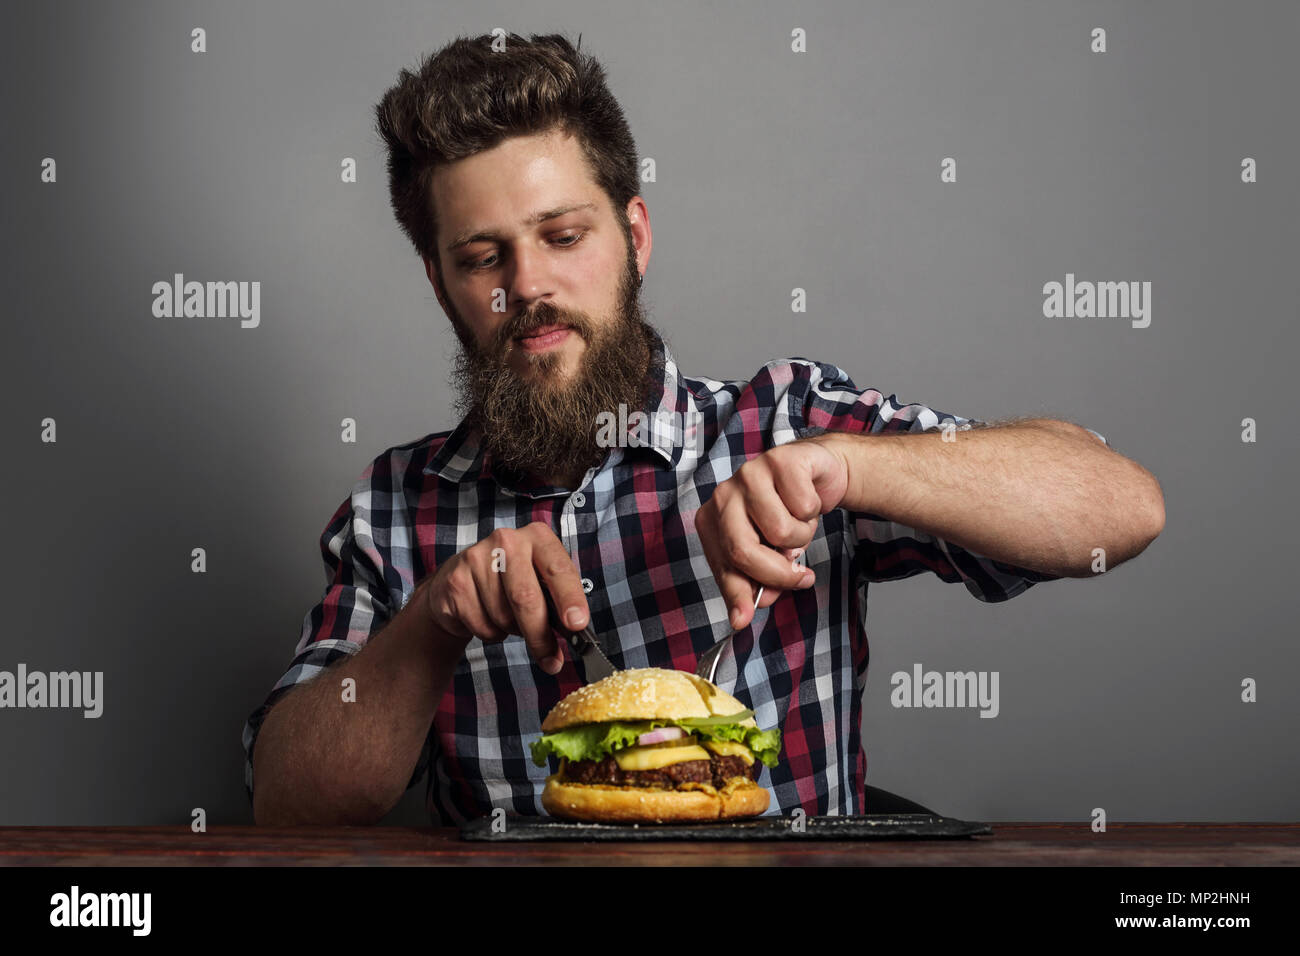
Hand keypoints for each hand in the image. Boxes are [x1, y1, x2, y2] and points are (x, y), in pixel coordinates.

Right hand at [420, 521, 586, 675]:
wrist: (460, 583)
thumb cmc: (510, 583)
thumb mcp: (539, 582)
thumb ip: (557, 603)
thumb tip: (575, 635)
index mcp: (537, 537)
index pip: (558, 569)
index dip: (569, 598)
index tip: (577, 623)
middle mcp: (507, 541)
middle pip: (527, 597)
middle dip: (541, 634)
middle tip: (551, 660)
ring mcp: (477, 559)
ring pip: (504, 616)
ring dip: (513, 631)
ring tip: (509, 618)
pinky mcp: (456, 582)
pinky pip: (482, 625)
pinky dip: (491, 633)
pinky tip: (486, 616)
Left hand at [695, 434, 849, 628]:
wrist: (816, 475)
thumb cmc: (787, 514)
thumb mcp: (768, 553)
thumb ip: (753, 582)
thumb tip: (743, 616)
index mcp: (712, 520)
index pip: (723, 567)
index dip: (740, 594)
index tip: (749, 615)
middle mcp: (724, 495)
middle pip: (743, 551)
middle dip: (779, 574)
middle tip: (801, 577)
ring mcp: (749, 473)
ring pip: (781, 531)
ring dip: (803, 537)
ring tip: (800, 523)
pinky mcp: (779, 460)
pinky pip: (804, 506)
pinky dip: (814, 511)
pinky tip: (807, 499)